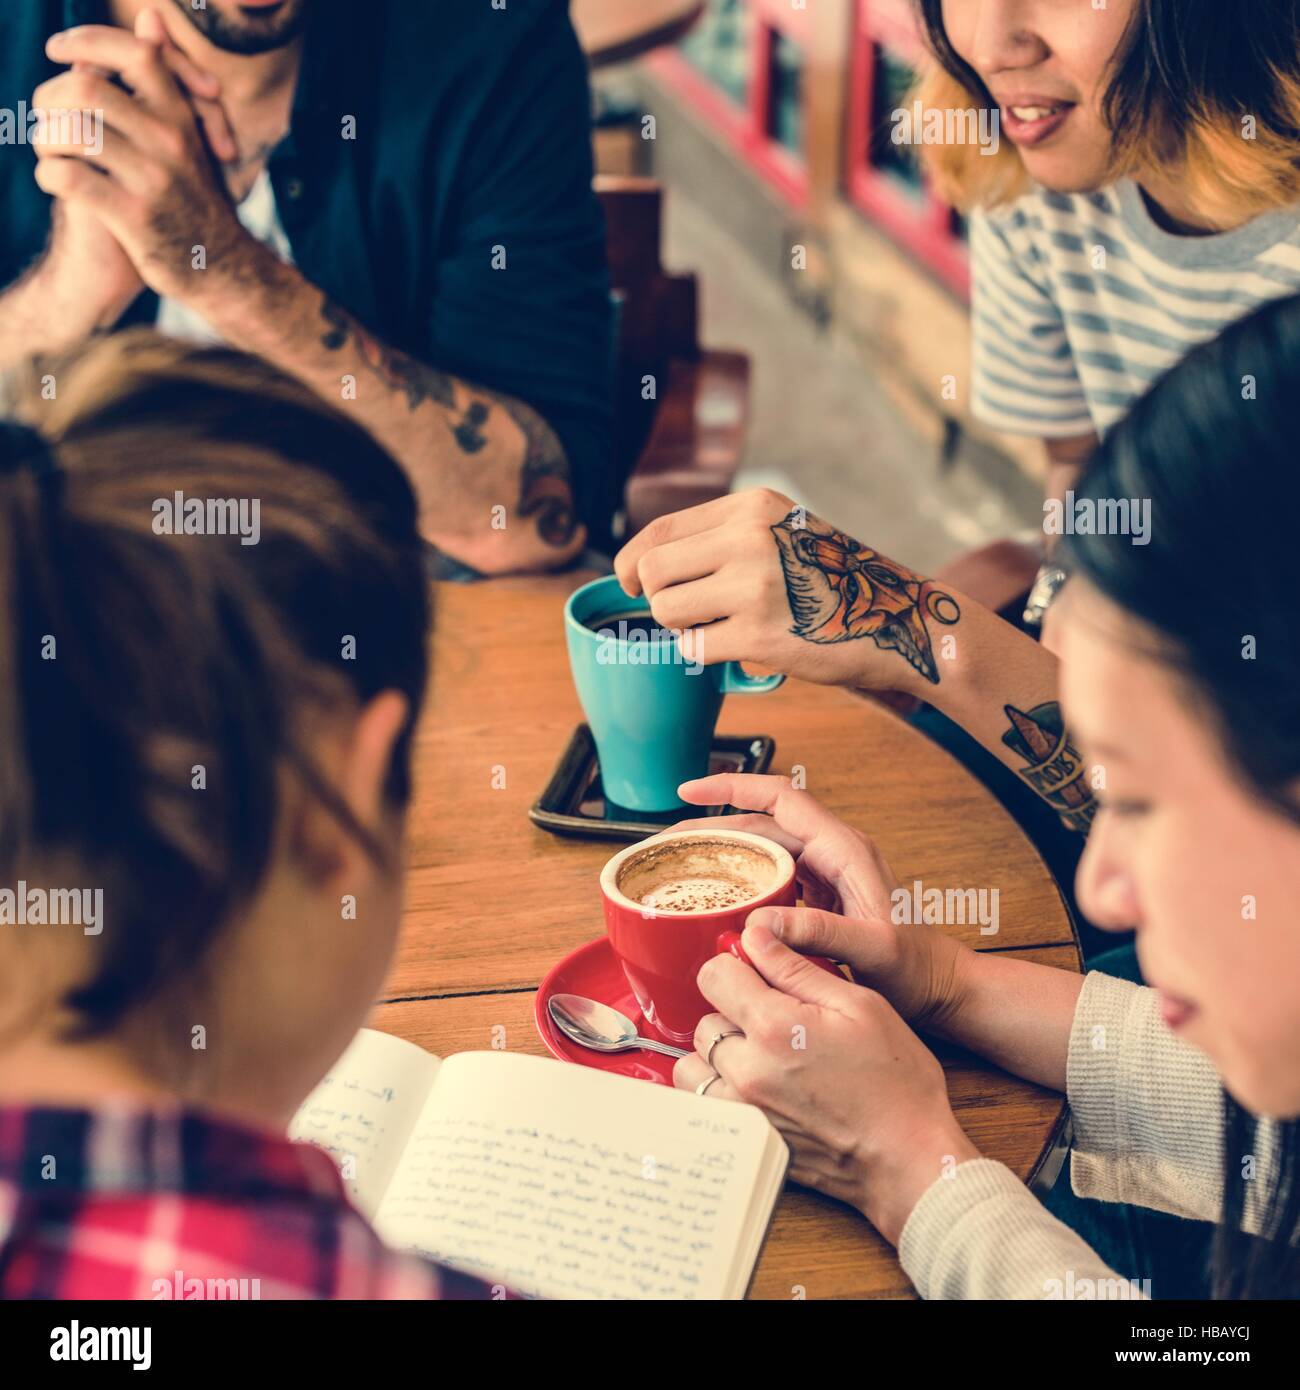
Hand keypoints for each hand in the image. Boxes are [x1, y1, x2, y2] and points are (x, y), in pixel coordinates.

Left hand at [33, 15, 249, 303]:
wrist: (223, 269)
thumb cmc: (194, 199)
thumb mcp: (188, 135)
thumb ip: (164, 77)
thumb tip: (150, 16)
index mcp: (181, 118)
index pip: (136, 55)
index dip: (87, 42)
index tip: (56, 50)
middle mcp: (170, 143)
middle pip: (86, 91)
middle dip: (49, 98)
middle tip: (44, 115)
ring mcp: (152, 181)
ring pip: (71, 133)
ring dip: (44, 138)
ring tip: (48, 150)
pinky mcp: (133, 217)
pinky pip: (68, 178)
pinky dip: (48, 175)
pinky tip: (56, 181)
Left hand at [613, 488, 962, 692]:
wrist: (895, 618)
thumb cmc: (834, 581)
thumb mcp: (783, 530)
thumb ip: (723, 536)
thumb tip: (644, 564)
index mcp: (752, 507)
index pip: (660, 531)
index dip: (631, 562)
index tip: (630, 583)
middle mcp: (749, 539)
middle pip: (652, 572)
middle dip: (657, 598)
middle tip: (684, 612)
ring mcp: (753, 587)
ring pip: (667, 612)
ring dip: (683, 628)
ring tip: (720, 627)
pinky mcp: (758, 636)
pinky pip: (694, 649)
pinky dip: (707, 654)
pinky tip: (739, 648)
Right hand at [670, 772, 975, 1029]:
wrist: (937, 986)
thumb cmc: (914, 966)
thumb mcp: (871, 948)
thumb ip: (820, 932)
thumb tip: (761, 924)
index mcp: (844, 849)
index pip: (780, 798)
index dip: (732, 788)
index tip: (690, 791)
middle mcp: (831, 853)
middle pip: (760, 823)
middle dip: (712, 826)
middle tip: (668, 844)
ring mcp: (824, 873)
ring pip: (762, 849)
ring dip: (721, 852)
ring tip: (680, 865)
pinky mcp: (817, 896)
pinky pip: (769, 876)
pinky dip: (738, 880)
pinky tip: (713, 897)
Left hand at [674, 921, 979, 1244]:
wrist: (909, 1158)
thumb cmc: (896, 1080)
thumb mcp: (859, 1006)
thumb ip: (797, 969)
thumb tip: (754, 936)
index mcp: (774, 1027)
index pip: (713, 976)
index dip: (736, 968)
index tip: (758, 976)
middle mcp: (747, 1070)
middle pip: (705, 1020)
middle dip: (734, 1014)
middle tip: (777, 1022)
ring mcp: (743, 1110)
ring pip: (695, 1066)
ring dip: (719, 1056)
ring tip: (762, 1057)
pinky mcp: (747, 1140)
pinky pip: (705, 1106)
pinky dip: (718, 1091)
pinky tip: (754, 1088)